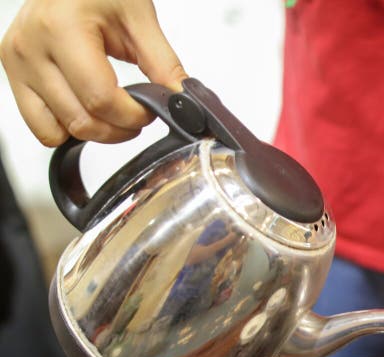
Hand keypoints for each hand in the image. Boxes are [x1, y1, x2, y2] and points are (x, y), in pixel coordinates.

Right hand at [0, 0, 185, 145]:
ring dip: (95, 132)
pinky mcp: (14, 74)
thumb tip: (186, 105)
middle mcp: (31, 47)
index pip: (101, 100)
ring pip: (59, 131)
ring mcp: (17, 62)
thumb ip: (164, 65)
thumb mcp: (138, 17)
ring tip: (111, 109)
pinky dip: (67, 129)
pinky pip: (41, 128)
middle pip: (82, 121)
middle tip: (135, 113)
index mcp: (61, 28)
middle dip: (119, 129)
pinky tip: (85, 108)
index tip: (149, 109)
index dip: (133, 115)